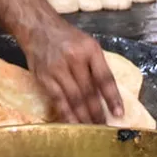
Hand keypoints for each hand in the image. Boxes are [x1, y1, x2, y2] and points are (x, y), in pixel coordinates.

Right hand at [17, 6, 122, 123]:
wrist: (37, 27)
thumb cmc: (66, 37)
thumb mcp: (87, 44)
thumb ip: (97, 66)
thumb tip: (107, 95)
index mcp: (90, 49)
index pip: (104, 78)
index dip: (112, 98)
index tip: (119, 113)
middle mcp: (74, 58)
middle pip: (89, 92)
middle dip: (98, 112)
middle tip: (105, 127)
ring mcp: (58, 69)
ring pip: (74, 99)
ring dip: (84, 117)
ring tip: (91, 129)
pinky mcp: (44, 78)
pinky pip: (58, 101)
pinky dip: (67, 115)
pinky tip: (73, 124)